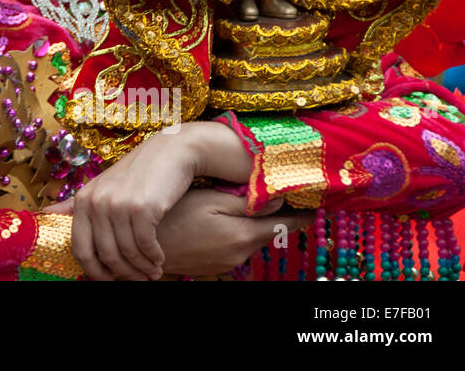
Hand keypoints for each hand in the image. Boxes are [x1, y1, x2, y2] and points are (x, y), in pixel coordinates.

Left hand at [49, 122, 253, 280]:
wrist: (170, 152)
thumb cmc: (135, 173)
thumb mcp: (101, 185)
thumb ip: (74, 203)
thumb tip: (44, 214)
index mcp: (83, 200)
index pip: (80, 248)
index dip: (94, 271)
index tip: (109, 281)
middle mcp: (96, 202)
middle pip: (105, 255)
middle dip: (123, 274)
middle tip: (138, 280)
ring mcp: (118, 204)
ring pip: (128, 253)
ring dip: (143, 268)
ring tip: (153, 272)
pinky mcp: (143, 208)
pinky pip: (146, 245)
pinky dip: (154, 257)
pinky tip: (159, 259)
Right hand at [157, 189, 313, 276]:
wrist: (144, 245)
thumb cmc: (175, 216)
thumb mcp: (210, 201)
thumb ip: (246, 202)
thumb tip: (278, 198)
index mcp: (244, 235)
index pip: (286, 225)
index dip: (303, 216)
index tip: (320, 206)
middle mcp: (240, 254)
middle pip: (266, 232)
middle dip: (272, 217)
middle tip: (278, 196)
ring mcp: (226, 264)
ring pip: (248, 240)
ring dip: (249, 226)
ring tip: (238, 207)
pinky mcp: (213, 267)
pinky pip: (232, 249)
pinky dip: (233, 236)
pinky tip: (215, 224)